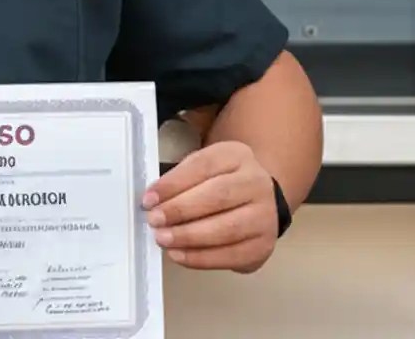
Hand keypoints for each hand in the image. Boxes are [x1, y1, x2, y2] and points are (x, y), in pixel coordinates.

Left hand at [142, 141, 277, 273]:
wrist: (256, 202)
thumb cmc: (218, 183)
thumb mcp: (201, 169)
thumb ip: (178, 180)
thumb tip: (151, 201)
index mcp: (236, 156)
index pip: (203, 166)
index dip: (173, 183)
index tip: (148, 199)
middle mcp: (256, 183)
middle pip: (218, 196)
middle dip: (181, 210)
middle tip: (154, 221)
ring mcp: (265, 216)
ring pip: (227, 228)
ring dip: (189, 236)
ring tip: (163, 239)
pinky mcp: (263, 245)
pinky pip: (231, 255)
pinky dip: (201, 257)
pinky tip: (178, 255)